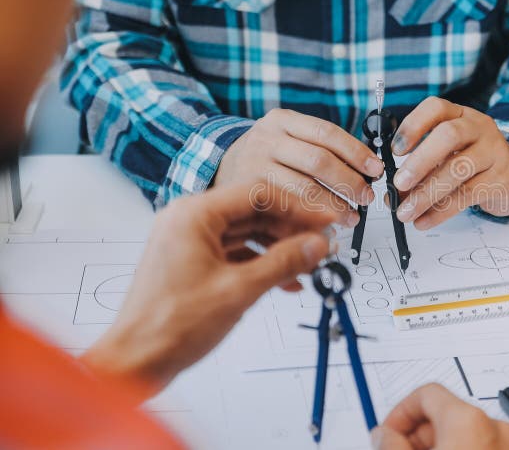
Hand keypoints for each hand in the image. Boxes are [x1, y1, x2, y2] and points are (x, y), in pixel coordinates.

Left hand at [81, 181, 332, 391]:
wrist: (135, 363)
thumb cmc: (169, 327)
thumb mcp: (239, 290)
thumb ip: (283, 262)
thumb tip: (317, 245)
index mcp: (193, 215)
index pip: (257, 193)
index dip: (297, 207)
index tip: (325, 221)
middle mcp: (189, 220)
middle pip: (253, 211)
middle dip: (291, 229)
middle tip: (322, 246)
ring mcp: (190, 241)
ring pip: (247, 232)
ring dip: (280, 248)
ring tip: (309, 266)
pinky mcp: (193, 262)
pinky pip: (236, 252)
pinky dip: (262, 263)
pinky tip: (287, 281)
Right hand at [215, 109, 384, 226]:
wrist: (222, 165)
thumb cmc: (270, 155)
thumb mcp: (291, 138)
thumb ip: (324, 149)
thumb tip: (369, 169)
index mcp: (283, 120)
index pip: (327, 133)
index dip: (356, 153)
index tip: (375, 170)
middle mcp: (266, 139)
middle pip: (318, 161)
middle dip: (349, 182)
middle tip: (366, 197)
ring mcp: (254, 166)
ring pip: (303, 190)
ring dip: (334, 207)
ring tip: (351, 216)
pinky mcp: (247, 194)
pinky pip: (287, 210)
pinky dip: (310, 221)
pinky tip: (325, 228)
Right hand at [371, 383, 508, 449]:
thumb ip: (391, 444)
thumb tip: (382, 435)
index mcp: (469, 420)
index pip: (427, 394)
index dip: (400, 412)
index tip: (387, 434)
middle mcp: (495, 428)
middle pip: (445, 414)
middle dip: (417, 435)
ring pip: (463, 434)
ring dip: (436, 446)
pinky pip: (480, 447)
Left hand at [390, 98, 508, 228]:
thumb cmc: (473, 162)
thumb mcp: (448, 155)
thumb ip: (420, 170)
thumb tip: (392, 195)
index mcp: (460, 115)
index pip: (436, 108)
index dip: (413, 126)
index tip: (395, 151)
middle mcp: (479, 128)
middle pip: (449, 136)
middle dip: (420, 161)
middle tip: (399, 183)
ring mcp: (493, 151)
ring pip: (458, 169)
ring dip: (426, 193)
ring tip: (406, 212)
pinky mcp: (501, 178)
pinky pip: (467, 195)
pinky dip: (441, 211)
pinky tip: (424, 220)